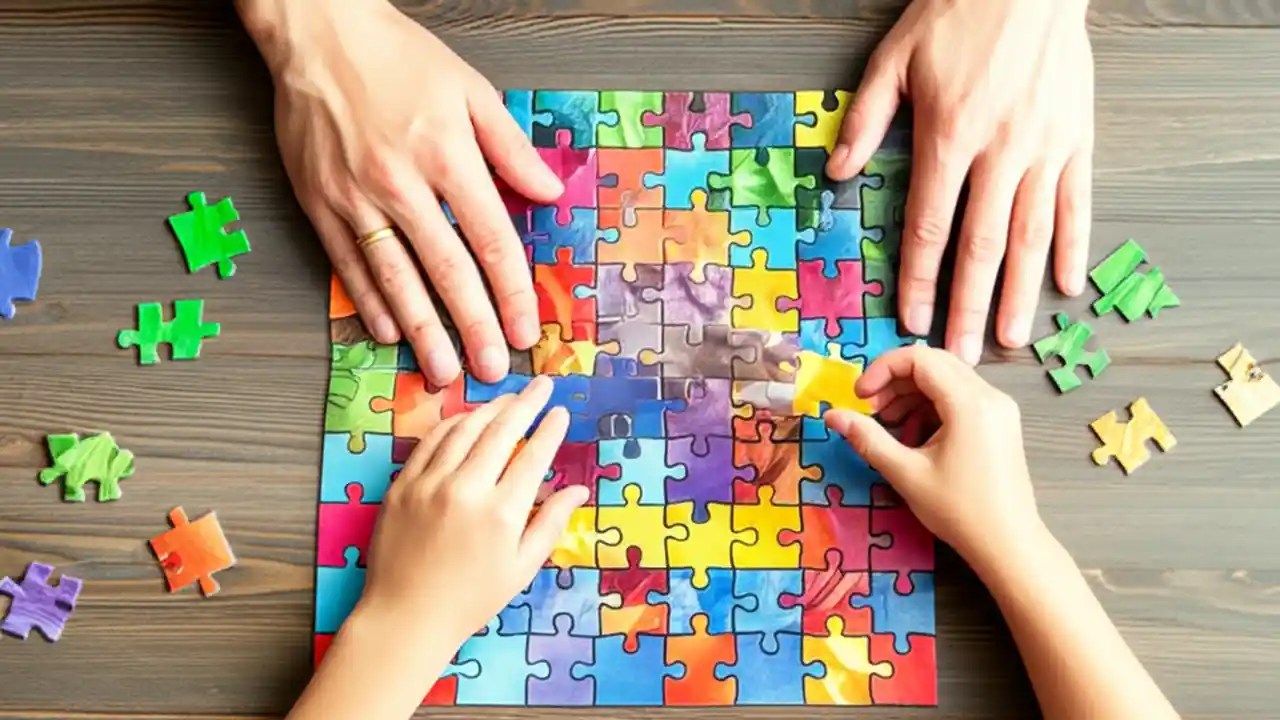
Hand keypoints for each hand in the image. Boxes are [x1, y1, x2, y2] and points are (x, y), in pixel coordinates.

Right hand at [239, 0, 561, 385]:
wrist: (317, 33)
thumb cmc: (396, 57)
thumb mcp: (470, 90)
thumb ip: (511, 148)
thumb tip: (550, 194)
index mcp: (448, 156)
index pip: (491, 239)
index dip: (512, 291)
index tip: (525, 329)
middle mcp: (401, 183)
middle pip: (447, 270)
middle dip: (473, 326)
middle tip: (490, 370)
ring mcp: (355, 197)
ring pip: (396, 278)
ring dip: (422, 330)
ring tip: (442, 369)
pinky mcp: (318, 203)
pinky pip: (348, 264)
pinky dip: (370, 301)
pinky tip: (389, 331)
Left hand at [357, 376, 587, 646]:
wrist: (405, 616)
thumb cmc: (470, 599)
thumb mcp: (521, 568)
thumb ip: (551, 524)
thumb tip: (577, 490)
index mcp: (502, 514)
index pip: (533, 456)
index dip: (551, 429)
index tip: (561, 412)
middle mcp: (466, 490)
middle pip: (501, 431)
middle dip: (526, 403)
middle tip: (542, 385)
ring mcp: (430, 484)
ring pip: (465, 429)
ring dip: (490, 408)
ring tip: (508, 398)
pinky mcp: (403, 485)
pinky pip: (431, 442)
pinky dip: (453, 424)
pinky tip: (467, 419)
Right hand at [825, 345, 1041, 570]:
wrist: (1009, 545)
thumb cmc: (959, 511)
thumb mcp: (906, 474)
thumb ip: (868, 439)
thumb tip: (832, 416)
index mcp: (969, 403)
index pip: (919, 358)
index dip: (882, 369)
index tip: (859, 397)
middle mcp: (990, 396)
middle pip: (934, 363)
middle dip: (895, 381)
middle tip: (870, 410)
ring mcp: (999, 408)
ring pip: (946, 380)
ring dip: (911, 395)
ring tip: (888, 427)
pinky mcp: (1000, 422)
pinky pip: (960, 398)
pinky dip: (932, 407)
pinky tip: (915, 437)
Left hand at [828, 0, 1094, 363]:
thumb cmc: (957, 14)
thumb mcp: (893, 59)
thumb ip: (865, 120)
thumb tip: (836, 172)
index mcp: (950, 135)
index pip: (931, 224)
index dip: (920, 278)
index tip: (913, 319)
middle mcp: (1002, 150)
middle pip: (982, 245)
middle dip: (969, 306)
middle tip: (962, 354)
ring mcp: (1046, 147)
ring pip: (1033, 235)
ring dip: (1020, 291)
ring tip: (1011, 338)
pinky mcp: (1078, 138)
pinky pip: (1078, 203)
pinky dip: (1074, 246)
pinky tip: (1066, 284)